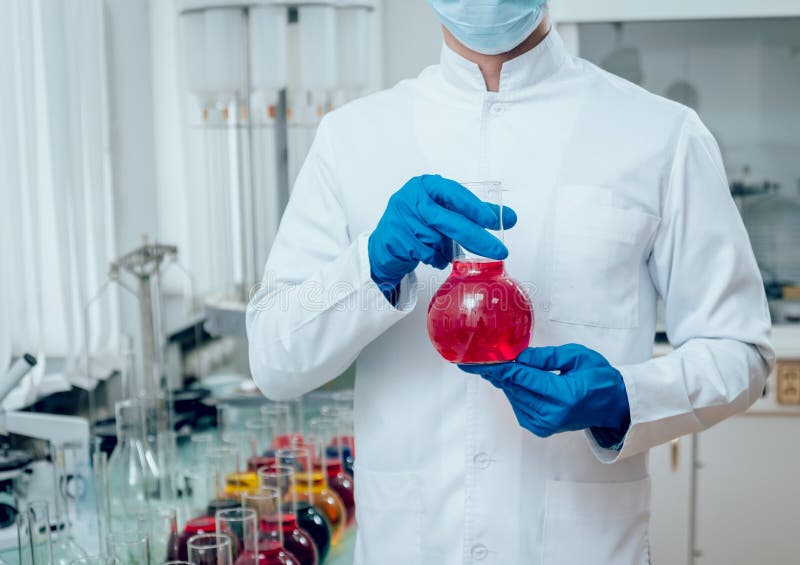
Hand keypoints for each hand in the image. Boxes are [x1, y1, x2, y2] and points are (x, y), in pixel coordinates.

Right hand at [368, 175, 516, 290]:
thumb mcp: (446, 212)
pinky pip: (425, 253)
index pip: (454, 193)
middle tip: (498, 251)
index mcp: (426, 185)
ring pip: (437, 240)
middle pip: (448, 219)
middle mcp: (411, 198)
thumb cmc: (419, 223)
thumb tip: (510, 217)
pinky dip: (435, 258)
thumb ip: (476, 213)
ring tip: (445, 250)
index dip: (475, 207)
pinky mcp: (395, 240)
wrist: (385, 243)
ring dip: (447, 249)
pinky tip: (433, 256)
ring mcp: (401, 219)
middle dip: (475, 237)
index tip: (494, 220)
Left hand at [459, 344, 630, 447]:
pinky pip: (518, 404)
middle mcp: (551, 414)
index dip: (498, 367)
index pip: (522, 378)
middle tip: (476, 357)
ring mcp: (544, 424)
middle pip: (513, 388)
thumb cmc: (600, 379)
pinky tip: (513, 378)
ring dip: (504, 380)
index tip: (477, 361)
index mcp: (563, 396)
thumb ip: (546, 357)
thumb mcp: (577, 357)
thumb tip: (518, 357)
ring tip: (496, 364)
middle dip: (495, 372)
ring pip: (513, 396)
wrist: (613, 406)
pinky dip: (513, 390)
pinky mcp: (539, 428)